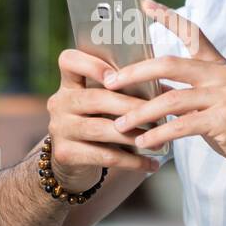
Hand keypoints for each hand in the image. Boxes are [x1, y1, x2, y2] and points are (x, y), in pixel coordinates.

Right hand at [46, 48, 161, 191]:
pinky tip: (151, 164)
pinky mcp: (65, 154)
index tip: (116, 75)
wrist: (75, 162)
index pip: (69, 61)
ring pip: (100, 129)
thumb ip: (125, 92)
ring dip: (133, 134)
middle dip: (130, 106)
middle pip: (95, 98)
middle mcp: (59, 103)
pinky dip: (131, 161)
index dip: (91, 65)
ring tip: (157, 140)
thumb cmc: (98, 123)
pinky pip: (104, 156)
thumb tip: (166, 90)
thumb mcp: (104, 104)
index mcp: (69, 84)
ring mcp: (59, 129)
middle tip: (157, 112)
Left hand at [107, 0, 225, 187]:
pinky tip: (143, 142)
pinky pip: (182, 124)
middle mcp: (224, 74)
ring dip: (140, 113)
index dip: (169, 16)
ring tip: (119, 124)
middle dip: (135, 72)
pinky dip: (158, 133)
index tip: (146, 4)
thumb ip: (186, 91)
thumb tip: (149, 87)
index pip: (192, 32)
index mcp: (219, 66)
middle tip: (110, 82)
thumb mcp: (212, 103)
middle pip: (169, 64)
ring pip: (171, 98)